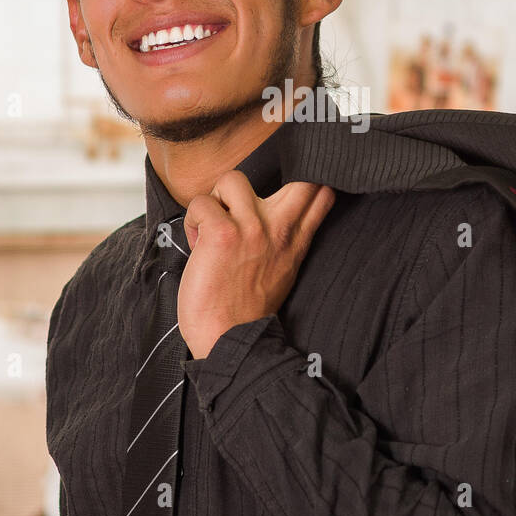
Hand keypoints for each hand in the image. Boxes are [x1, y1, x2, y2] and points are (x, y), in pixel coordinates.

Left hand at [178, 171, 335, 359]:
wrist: (229, 340)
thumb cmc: (247, 308)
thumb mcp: (284, 270)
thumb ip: (288, 239)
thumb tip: (285, 215)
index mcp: (295, 240)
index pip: (322, 192)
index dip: (312, 176)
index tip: (293, 183)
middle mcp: (279, 229)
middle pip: (301, 177)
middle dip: (274, 174)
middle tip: (242, 203)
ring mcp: (251, 228)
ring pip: (233, 179)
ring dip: (215, 200)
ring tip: (212, 225)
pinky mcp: (222, 233)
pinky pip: (201, 203)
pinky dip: (193, 220)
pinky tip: (197, 242)